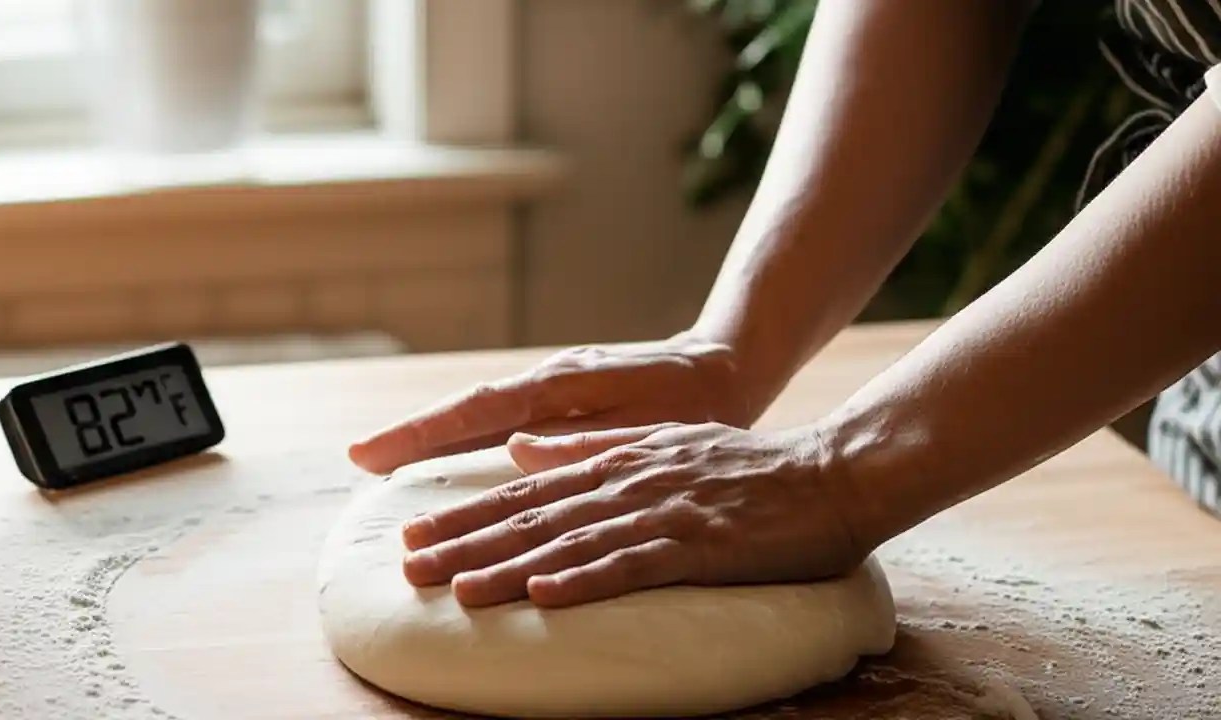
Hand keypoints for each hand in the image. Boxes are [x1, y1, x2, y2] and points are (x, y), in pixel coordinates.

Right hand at [349, 333, 759, 473]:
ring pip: (479, 414)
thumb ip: (585, 436)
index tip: (372, 454)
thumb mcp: (650, 422)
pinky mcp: (559, 401)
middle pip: (465, 411)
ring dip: (432, 438)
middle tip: (357, 461)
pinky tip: (444, 462)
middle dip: (411, 436)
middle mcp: (546, 383)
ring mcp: (550, 389)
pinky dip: (465, 438)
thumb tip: (512, 447)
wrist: (721, 368)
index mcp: (562, 386)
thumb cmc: (693, 401)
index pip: (477, 411)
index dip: (422, 434)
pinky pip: (500, 420)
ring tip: (381, 465)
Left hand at [397, 422, 866, 607]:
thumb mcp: (663, 444)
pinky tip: (546, 595)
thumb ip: (590, 447)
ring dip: (512, 566)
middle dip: (467, 542)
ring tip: (458, 590)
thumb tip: (520, 450)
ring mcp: (665, 511)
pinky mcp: (702, 543)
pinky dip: (589, 579)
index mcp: (619, 461)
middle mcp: (630, 481)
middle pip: (535, 516)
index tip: (416, 534)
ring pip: (573, 540)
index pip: (527, 491)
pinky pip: (636, 564)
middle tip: (410, 566)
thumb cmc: (750, 469)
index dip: (467, 514)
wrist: (834, 472)